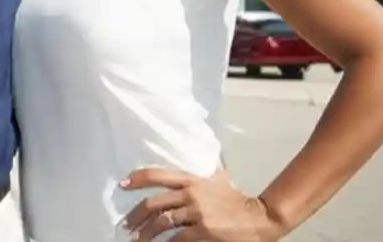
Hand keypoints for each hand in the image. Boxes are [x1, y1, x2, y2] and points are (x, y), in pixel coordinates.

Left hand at [120, 167, 286, 240]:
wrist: (260, 218)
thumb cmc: (237, 199)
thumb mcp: (219, 177)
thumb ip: (203, 169)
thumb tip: (199, 151)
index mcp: (192, 179)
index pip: (158, 175)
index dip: (137, 179)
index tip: (122, 185)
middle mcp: (191, 194)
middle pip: (153, 204)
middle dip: (135, 216)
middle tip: (125, 225)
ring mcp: (197, 213)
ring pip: (162, 223)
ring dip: (145, 234)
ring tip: (136, 240)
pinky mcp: (204, 232)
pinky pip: (177, 239)